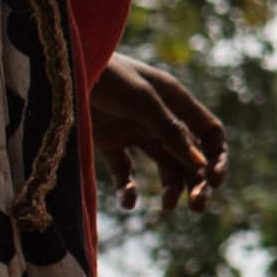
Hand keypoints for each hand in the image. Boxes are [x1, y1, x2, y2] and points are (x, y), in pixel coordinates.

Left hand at [89, 52, 229, 212]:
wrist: (59, 70)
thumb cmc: (104, 76)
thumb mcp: (140, 100)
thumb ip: (169, 130)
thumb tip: (200, 164)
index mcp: (175, 101)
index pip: (208, 133)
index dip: (216, 157)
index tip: (214, 182)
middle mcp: (160, 118)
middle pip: (189, 155)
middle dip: (197, 181)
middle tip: (197, 206)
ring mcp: (134, 131)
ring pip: (163, 166)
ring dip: (171, 188)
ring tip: (167, 206)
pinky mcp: (109, 143)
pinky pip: (126, 173)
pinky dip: (129, 189)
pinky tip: (128, 201)